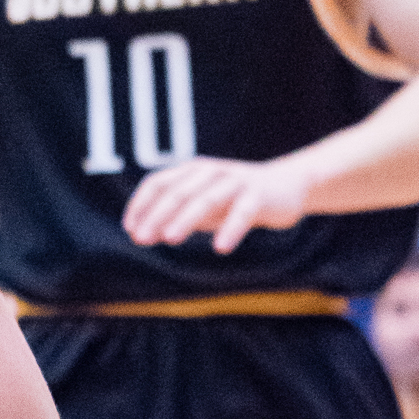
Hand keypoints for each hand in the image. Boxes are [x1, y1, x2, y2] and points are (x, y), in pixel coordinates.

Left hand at [122, 156, 309, 253]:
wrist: (287, 184)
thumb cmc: (234, 197)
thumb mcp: (201, 205)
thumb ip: (175, 216)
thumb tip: (142, 236)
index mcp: (191, 171)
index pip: (157, 183)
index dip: (141, 205)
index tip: (130, 229)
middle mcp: (210, 172)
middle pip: (177, 192)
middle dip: (156, 216)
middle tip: (142, 238)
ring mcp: (235, 181)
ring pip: (206, 199)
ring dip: (185, 219)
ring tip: (170, 238)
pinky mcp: (259, 194)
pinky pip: (243, 212)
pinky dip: (231, 228)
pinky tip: (220, 247)